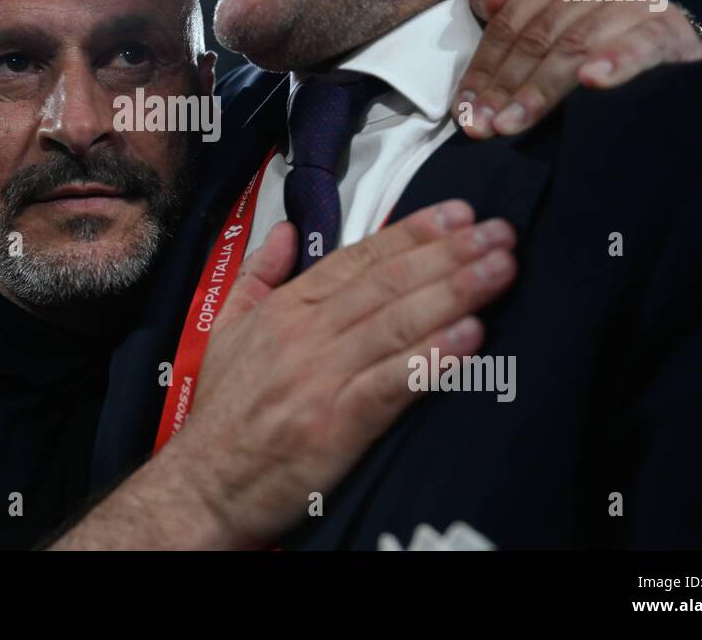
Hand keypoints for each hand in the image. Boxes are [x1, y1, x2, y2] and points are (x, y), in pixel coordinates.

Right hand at [154, 201, 515, 548]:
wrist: (203, 486)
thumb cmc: (221, 415)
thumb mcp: (224, 329)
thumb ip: (257, 276)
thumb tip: (283, 230)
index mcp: (285, 310)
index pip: (357, 259)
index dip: (411, 233)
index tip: (458, 214)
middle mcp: (305, 335)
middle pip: (387, 284)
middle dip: (448, 255)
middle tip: (499, 235)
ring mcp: (320, 378)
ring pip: (395, 324)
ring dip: (453, 294)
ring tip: (499, 272)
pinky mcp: (335, 424)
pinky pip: (391, 384)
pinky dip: (431, 359)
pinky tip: (469, 339)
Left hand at [453, 0, 701, 137]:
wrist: (670, 52)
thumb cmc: (596, 40)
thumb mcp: (545, 23)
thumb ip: (506, 9)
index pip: (510, 22)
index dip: (483, 68)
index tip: (463, 110)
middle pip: (539, 36)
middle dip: (505, 86)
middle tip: (483, 125)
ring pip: (577, 44)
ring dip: (542, 88)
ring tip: (515, 122)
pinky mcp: (670, 28)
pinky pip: (640, 44)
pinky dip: (615, 62)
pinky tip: (593, 81)